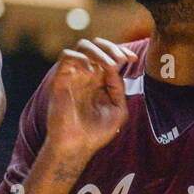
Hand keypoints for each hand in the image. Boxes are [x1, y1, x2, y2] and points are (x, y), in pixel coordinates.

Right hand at [44, 37, 135, 164]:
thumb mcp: (118, 110)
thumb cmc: (97, 132)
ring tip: (109, 65)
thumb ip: (118, 87)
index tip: (132, 60)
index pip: (110, 56)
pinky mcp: (60, 79)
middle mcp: (87, 75)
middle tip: (121, 60)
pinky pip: (66, 57)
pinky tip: (91, 72)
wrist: (76, 146)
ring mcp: (74, 76)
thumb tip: (114, 67)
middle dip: (111, 48)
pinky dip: (80, 58)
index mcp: (101, 80)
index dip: (121, 52)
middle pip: (97, 46)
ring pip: (83, 47)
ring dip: (98, 51)